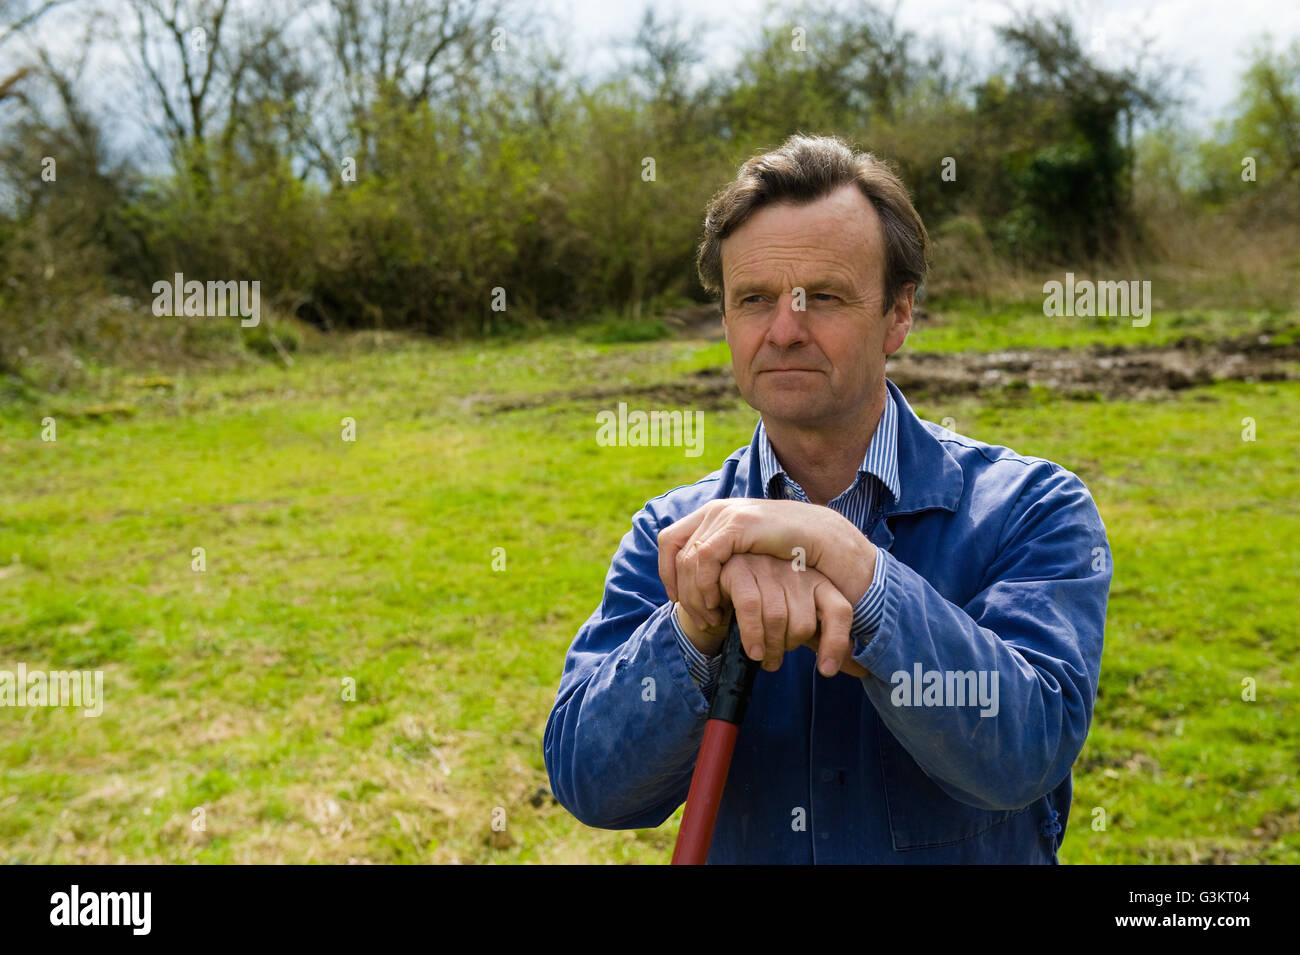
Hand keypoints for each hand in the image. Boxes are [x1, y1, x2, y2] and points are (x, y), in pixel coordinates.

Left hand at [659, 499, 876, 629]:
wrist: (826, 539)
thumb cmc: (790, 553)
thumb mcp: (750, 556)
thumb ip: (726, 560)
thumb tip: (700, 578)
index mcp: (715, 513)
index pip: (670, 540)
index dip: (667, 571)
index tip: (678, 601)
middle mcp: (716, 509)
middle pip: (673, 549)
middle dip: (679, 588)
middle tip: (697, 617)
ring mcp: (726, 514)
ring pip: (686, 557)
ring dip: (693, 593)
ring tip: (710, 617)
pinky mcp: (739, 524)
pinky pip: (704, 557)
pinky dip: (705, 584)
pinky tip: (718, 604)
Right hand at [717, 552, 861, 676]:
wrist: (722, 583)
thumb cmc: (767, 605)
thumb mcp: (799, 622)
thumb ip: (825, 642)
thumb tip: (861, 671)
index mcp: (819, 581)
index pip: (840, 611)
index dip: (836, 644)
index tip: (826, 670)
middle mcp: (797, 572)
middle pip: (803, 623)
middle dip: (788, 648)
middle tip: (776, 657)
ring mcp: (768, 568)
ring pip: (777, 618)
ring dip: (768, 648)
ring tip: (762, 657)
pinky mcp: (740, 569)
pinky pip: (750, 607)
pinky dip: (751, 634)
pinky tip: (751, 649)